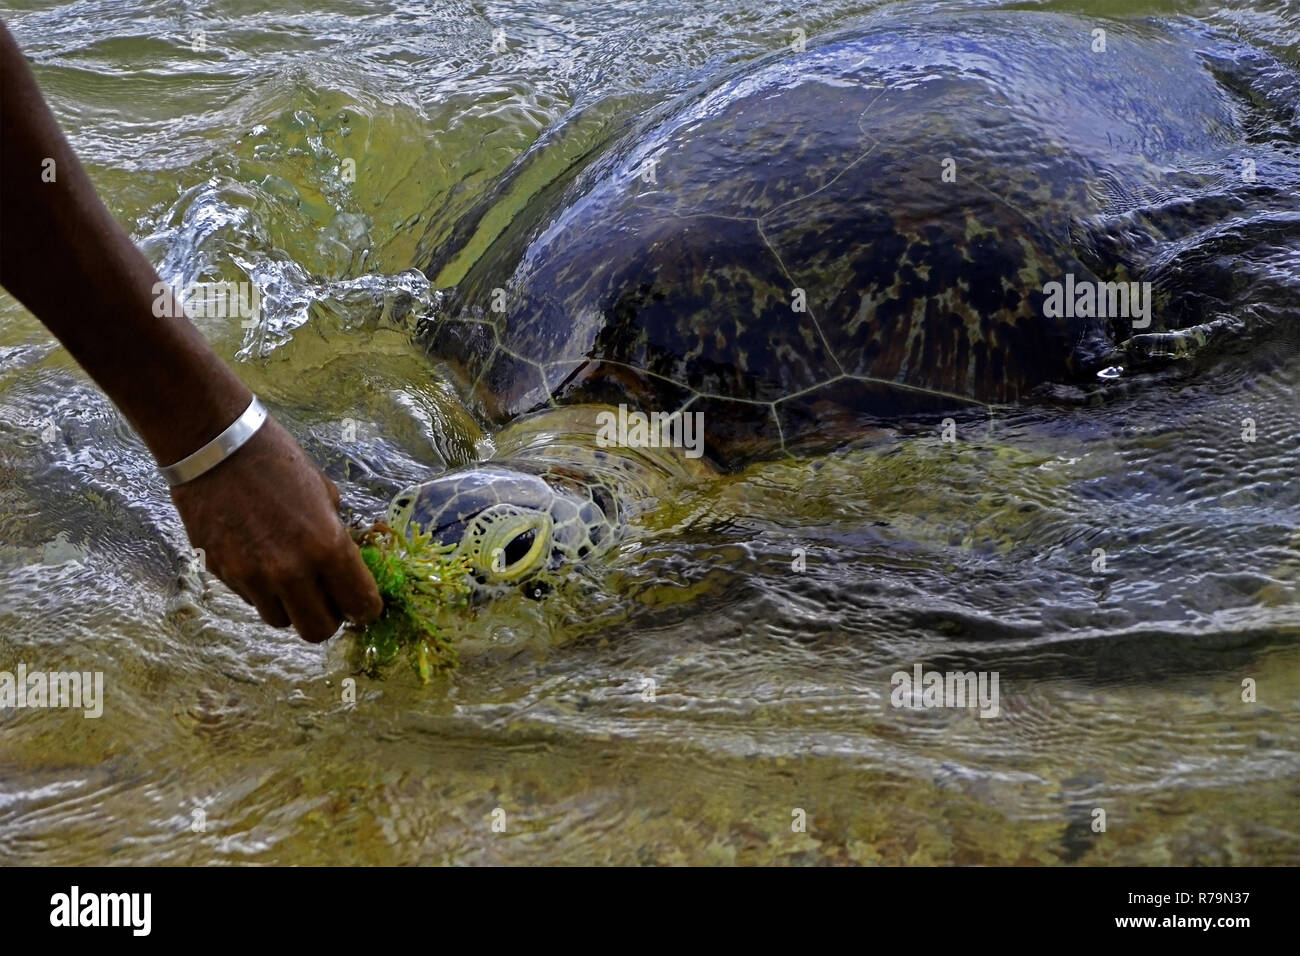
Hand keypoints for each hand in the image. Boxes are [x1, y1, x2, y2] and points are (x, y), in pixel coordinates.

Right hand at [170, 418, 382, 641]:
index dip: (366, 609)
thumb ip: (338, 539)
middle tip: (329, 599)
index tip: (364, 605)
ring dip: (292, 607)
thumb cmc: (279, 462)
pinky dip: (263, 591)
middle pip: (318, 631)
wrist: (216, 448)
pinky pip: (252, 600)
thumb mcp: (326, 495)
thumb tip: (346, 569)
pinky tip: (262, 560)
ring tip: (292, 578)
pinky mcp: (224, 575)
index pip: (360, 605)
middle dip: (328, 617)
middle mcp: (291, 571)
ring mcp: (253, 577)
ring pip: (281, 621)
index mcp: (327, 548)